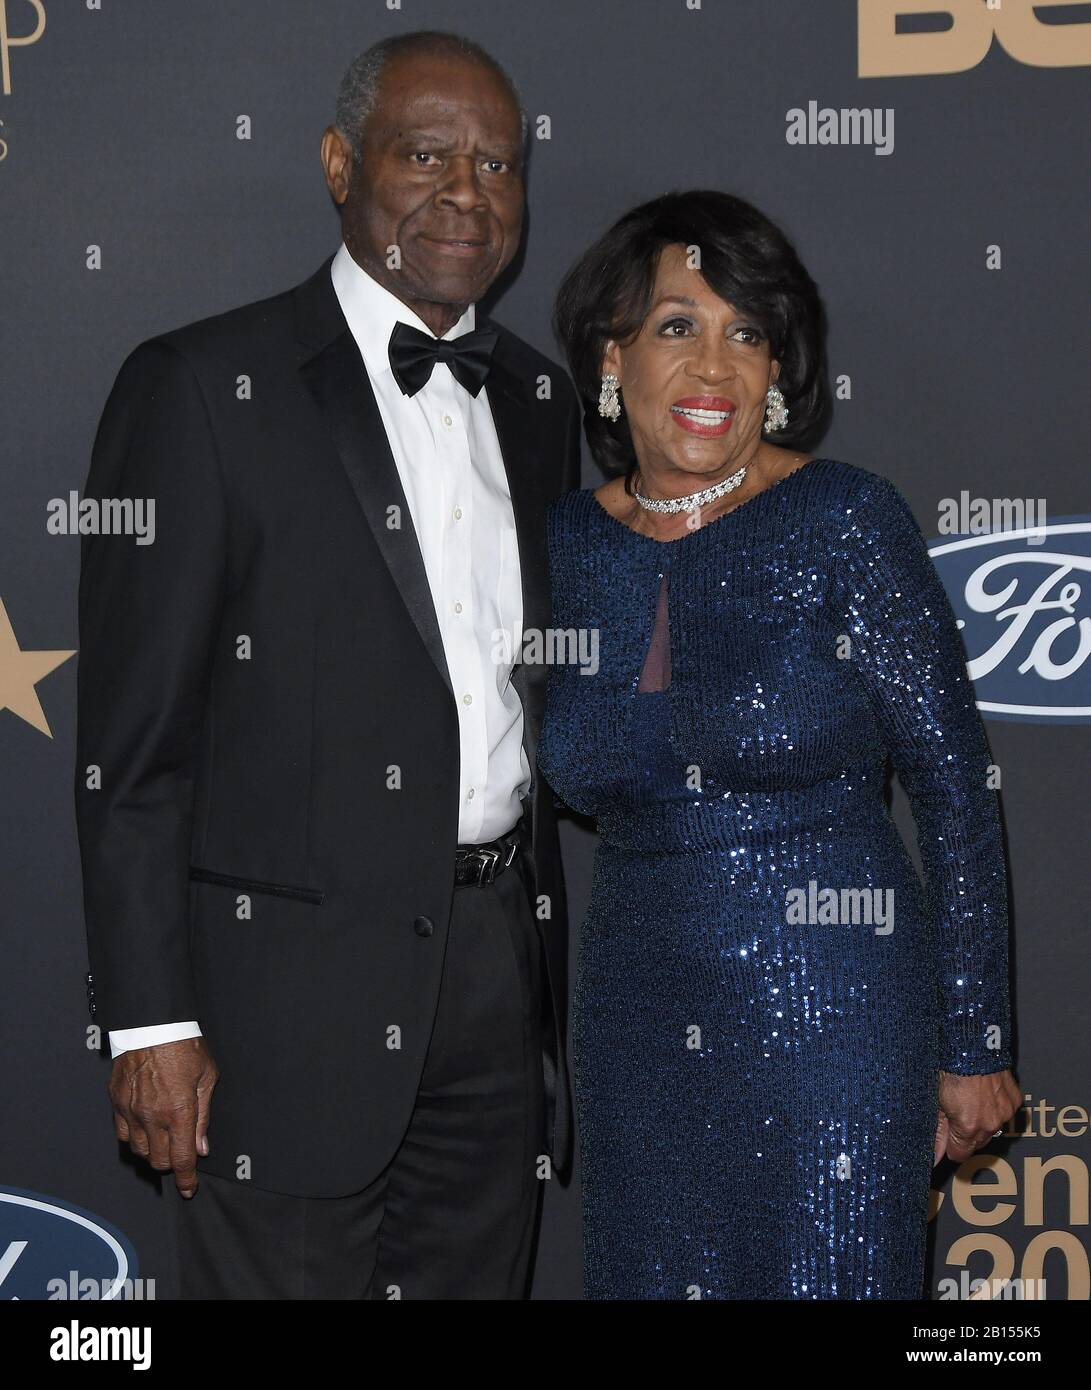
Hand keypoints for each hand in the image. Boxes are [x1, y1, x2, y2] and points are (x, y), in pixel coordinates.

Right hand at [109, 1038, 218, 1197]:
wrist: (154, 1025)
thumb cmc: (185, 1047)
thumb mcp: (207, 1079)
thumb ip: (203, 1117)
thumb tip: (202, 1147)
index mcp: (179, 1111)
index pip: (183, 1158)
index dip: (187, 1179)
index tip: (188, 1188)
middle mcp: (153, 1116)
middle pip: (159, 1161)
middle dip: (172, 1163)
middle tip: (181, 1153)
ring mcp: (132, 1111)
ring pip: (139, 1151)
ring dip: (153, 1152)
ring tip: (163, 1139)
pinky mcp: (117, 1103)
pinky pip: (123, 1134)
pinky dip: (135, 1138)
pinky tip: (145, 1128)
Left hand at [934, 1068, 1020, 1165]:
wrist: (971, 1047)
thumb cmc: (949, 1071)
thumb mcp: (936, 1102)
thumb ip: (938, 1132)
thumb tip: (935, 1157)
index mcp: (969, 1127)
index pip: (960, 1154)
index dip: (951, 1148)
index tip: (946, 1139)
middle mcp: (990, 1123)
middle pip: (977, 1143)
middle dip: (966, 1135)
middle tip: (955, 1116)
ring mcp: (1005, 1112)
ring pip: (992, 1129)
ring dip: (982, 1122)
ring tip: (969, 1102)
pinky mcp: (1015, 1100)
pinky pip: (1004, 1113)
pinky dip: (995, 1109)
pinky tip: (984, 1095)